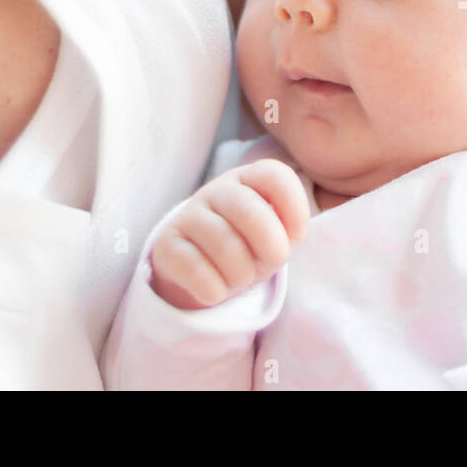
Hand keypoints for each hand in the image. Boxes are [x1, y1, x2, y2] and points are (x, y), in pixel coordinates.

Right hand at [149, 159, 308, 308]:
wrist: (200, 270)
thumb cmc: (248, 245)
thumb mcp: (274, 234)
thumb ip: (288, 228)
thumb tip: (290, 235)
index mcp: (247, 180)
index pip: (274, 175)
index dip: (294, 205)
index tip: (299, 235)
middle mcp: (216, 191)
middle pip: (249, 210)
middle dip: (271, 244)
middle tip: (276, 260)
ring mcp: (188, 215)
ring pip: (224, 244)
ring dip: (242, 273)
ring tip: (242, 278)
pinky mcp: (167, 244)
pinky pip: (195, 269)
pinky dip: (215, 289)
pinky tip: (217, 290)